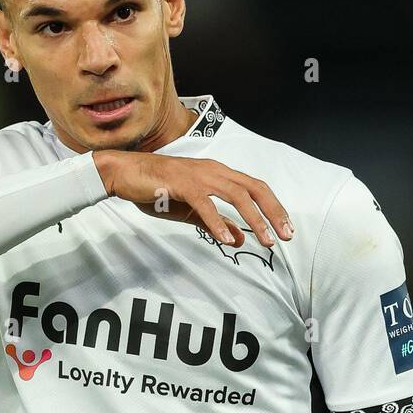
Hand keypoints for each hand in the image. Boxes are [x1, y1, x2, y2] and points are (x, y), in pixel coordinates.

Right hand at [92, 150, 293, 249]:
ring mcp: (199, 176)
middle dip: (273, 213)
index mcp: (219, 174)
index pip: (255, 189)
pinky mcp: (182, 184)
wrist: (125, 174)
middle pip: (254, 189)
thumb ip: (217, 224)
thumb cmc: (157, 190)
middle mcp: (214, 171)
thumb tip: (241, 239)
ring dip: (254, 219)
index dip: (273, 208)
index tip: (286, 229)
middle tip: (286, 237)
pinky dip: (218, 222)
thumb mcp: (192, 212)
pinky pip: (205, 204)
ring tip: (266, 240)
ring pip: (236, 195)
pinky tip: (227, 239)